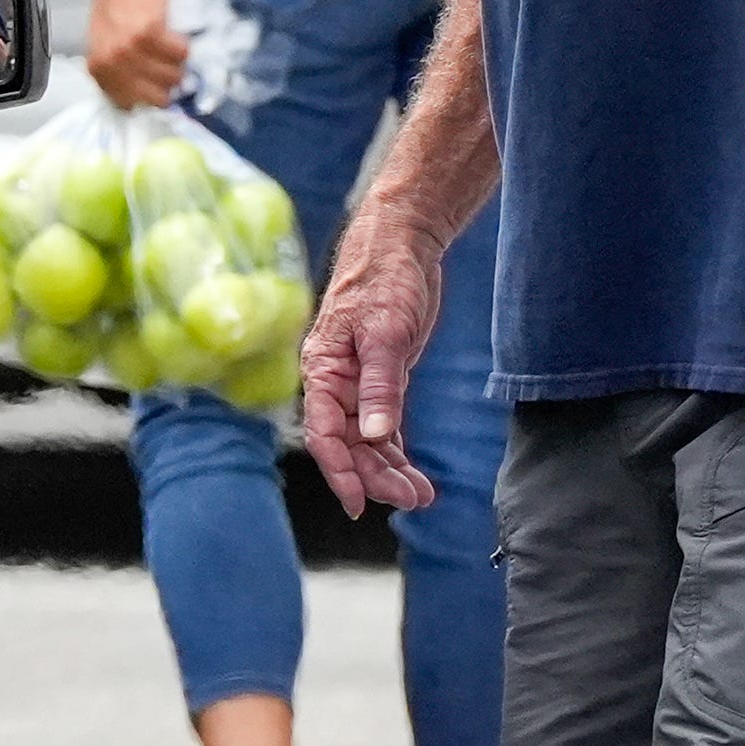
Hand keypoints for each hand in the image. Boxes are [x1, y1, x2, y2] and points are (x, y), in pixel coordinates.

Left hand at [87, 0, 187, 109]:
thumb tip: (139, 95)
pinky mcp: (150, 33)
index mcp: (98, 67)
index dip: (147, 98)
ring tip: (172, 49)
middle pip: (154, 96)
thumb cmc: (117, 1)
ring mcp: (130, 48)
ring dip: (177, 65)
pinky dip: (183, 48)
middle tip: (169, 68)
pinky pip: (179, 54)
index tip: (158, 90)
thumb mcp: (107, 40)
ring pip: (170, 77)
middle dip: (166, 86)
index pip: (127, 103)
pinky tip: (177, 37)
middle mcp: (112, 62)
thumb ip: (117, 68)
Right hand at [299, 202, 446, 515]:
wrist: (401, 242)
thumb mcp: (385, 332)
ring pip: (367, 440)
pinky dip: (395, 450)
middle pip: (349, 444)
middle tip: (412, 499)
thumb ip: (380, 386)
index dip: (340, 471)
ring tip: (422, 495)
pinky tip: (412, 473)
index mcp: (323, 370)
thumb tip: (376, 436)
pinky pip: (382, 425)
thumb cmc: (385, 279)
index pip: (325, 433)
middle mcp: (336, 382)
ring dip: (389, 469)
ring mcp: (358, 382)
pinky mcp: (382, 377)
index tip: (359, 503)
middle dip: (376, 476)